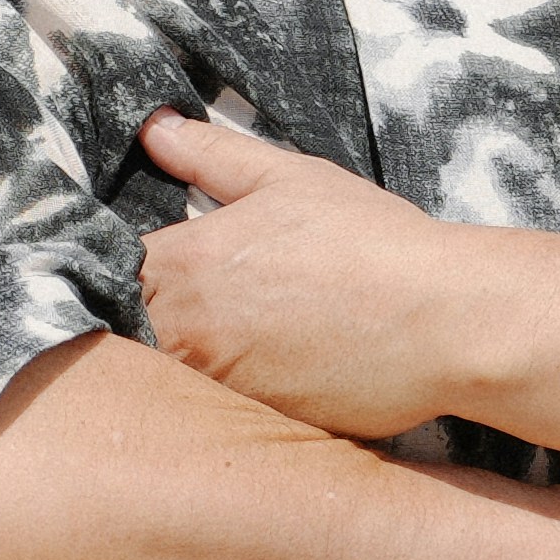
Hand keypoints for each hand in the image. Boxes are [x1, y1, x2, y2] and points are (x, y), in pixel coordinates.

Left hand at [134, 110, 506, 442]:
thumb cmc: (370, 242)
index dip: (141, 270)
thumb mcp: (290, 179)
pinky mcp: (252, 430)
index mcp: (182, 264)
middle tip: (224, 309)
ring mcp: (215, 389)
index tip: (176, 272)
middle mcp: (184, 332)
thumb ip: (210, 155)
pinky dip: (236, 399)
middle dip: (163, 320)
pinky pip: (220, 416)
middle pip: (138, 332)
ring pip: (174, 379)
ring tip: (255, 343)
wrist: (443, 320)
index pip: (117, 271)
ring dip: (195, 364)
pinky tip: (280, 376)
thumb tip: (153, 129)